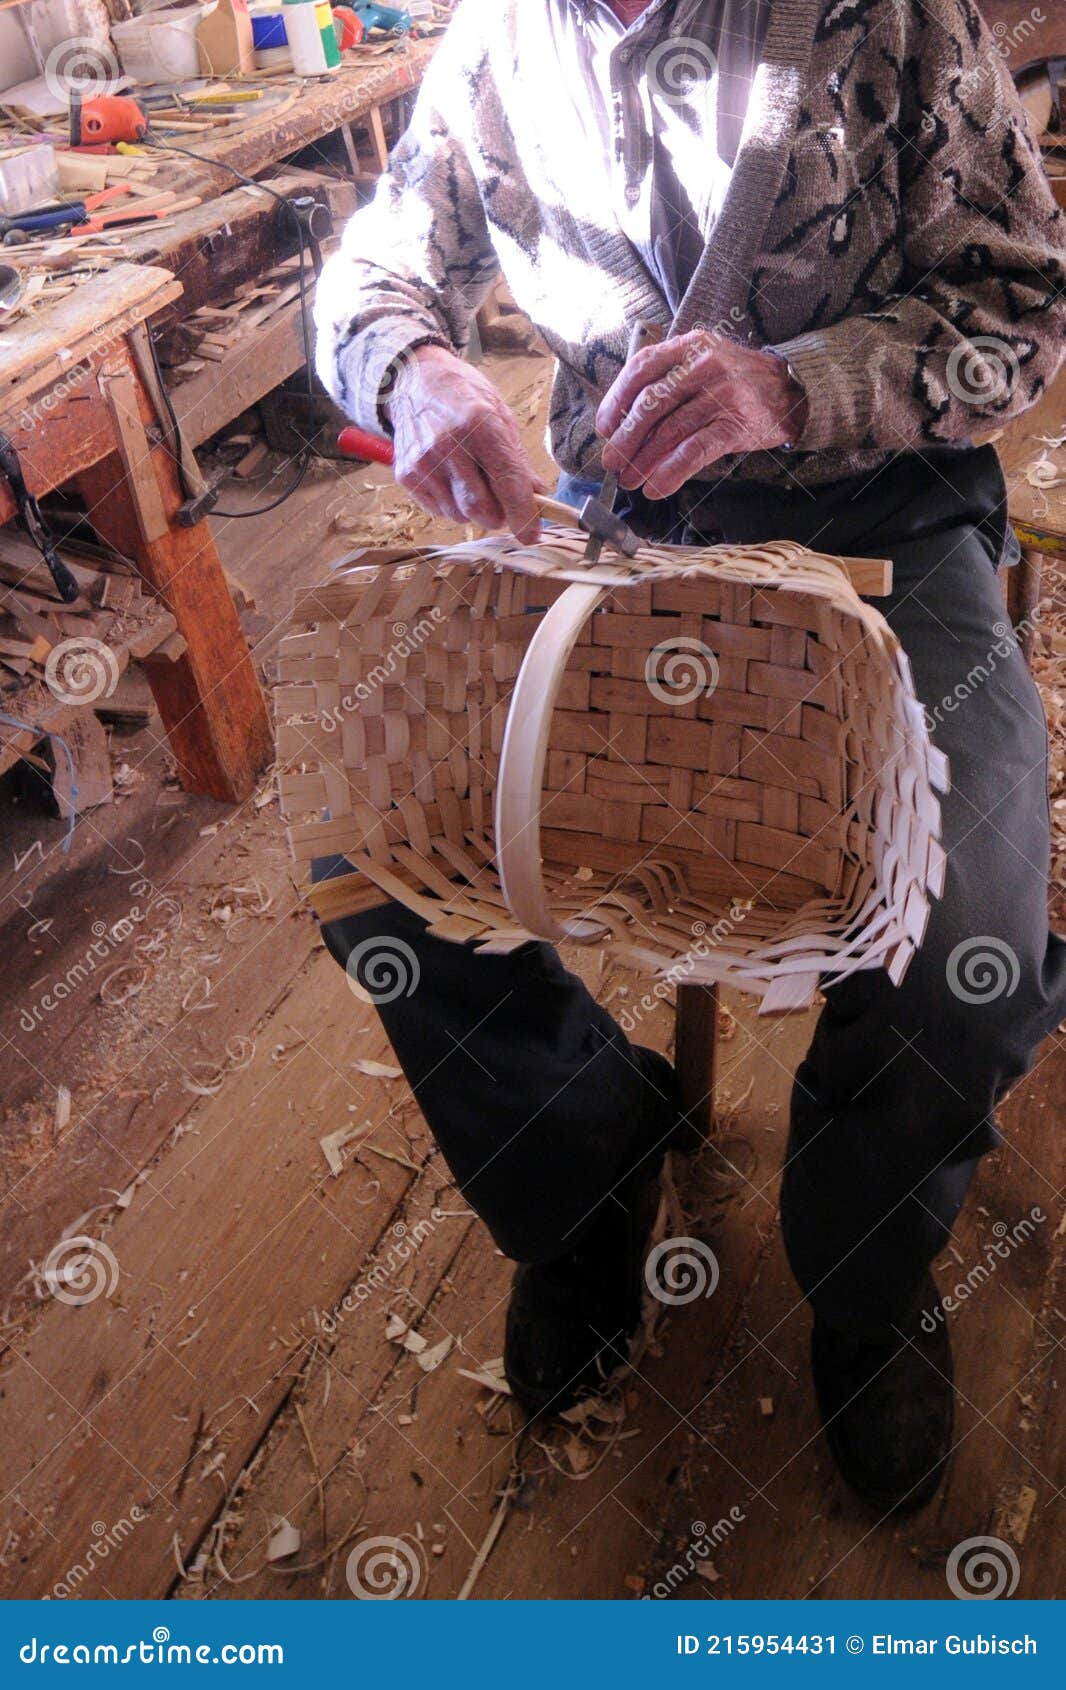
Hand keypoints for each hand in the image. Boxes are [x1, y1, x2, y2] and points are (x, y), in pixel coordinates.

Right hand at [385, 344, 544, 541]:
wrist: (414, 379)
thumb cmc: (464, 397)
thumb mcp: (500, 416)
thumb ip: (517, 460)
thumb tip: (537, 496)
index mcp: (480, 425)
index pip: (507, 482)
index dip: (523, 514)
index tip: (532, 535)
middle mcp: (449, 445)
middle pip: (480, 508)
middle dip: (498, 516)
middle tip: (503, 505)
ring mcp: (423, 461)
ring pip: (459, 514)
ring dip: (473, 511)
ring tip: (472, 482)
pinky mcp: (407, 474)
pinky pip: (438, 510)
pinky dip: (452, 505)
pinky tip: (452, 479)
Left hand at [595, 330, 808, 498]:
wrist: (791, 390)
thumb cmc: (736, 382)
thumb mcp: (703, 364)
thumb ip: (668, 383)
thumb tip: (622, 425)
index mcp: (690, 346)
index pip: (641, 368)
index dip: (616, 400)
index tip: (604, 427)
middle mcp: (704, 365)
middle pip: (651, 404)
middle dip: (625, 439)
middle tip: (612, 463)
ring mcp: (722, 394)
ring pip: (669, 432)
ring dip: (643, 462)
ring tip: (629, 481)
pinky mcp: (736, 424)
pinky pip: (694, 452)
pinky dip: (670, 472)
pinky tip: (656, 487)